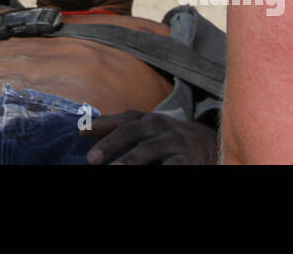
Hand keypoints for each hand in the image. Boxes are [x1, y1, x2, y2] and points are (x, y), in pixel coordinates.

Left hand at [82, 110, 218, 164]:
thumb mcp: (145, 127)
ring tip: (114, 169)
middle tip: (92, 159)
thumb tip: (82, 130)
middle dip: (111, 144)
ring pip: (149, 150)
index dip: (102, 125)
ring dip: (129, 161)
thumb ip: (115, 126)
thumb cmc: (167, 136)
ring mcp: (176, 142)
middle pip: (132, 132)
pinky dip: (159, 170)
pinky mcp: (190, 160)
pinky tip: (150, 173)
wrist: (211, 143)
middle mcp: (161, 126)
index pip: (123, 120)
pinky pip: (172, 166)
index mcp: (148, 119)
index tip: (81, 133)